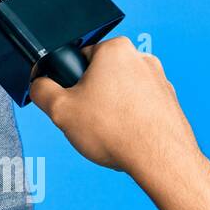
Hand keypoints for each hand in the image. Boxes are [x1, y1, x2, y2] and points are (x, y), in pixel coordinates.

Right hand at [30, 36, 200, 178]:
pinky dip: (130, 119)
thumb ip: (41, 90)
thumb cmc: (117, 131)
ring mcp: (160, 80)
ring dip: (111, 109)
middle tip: (87, 118)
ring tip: (108, 131)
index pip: (79, 58)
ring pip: (120, 92)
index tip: (71, 100)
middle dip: (90, 96)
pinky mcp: (170, 102)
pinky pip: (139, 106)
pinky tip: (125, 137)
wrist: (160, 161)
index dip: (69, 82)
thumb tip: (39, 86)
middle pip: (100, 75)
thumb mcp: (59, 110)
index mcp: (115, 49)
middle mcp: (141, 58)